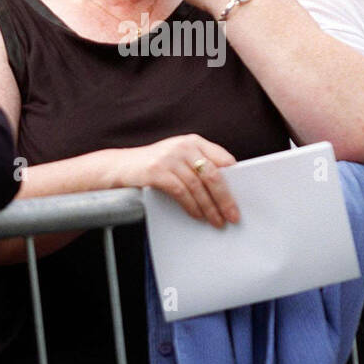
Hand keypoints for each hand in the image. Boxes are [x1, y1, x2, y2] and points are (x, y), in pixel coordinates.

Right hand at [112, 134, 238, 226]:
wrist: (120, 166)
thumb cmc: (154, 166)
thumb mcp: (178, 158)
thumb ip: (198, 165)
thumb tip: (225, 189)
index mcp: (194, 141)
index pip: (223, 159)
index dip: (235, 179)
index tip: (243, 196)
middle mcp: (184, 146)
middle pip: (214, 175)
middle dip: (225, 198)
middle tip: (233, 215)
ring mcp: (170, 158)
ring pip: (198, 187)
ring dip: (209, 207)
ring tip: (217, 221)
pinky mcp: (157, 171)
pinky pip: (181, 192)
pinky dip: (192, 207)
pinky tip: (197, 216)